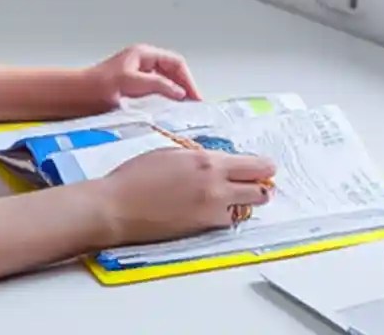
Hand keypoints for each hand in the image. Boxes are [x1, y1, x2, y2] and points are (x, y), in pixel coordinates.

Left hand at [87, 44, 201, 107]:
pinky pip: (156, 93)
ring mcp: (138, 76)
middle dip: (185, 87)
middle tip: (194, 107)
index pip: (176, 63)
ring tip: (184, 111)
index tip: (195, 98)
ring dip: (176, 95)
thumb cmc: (96, 87)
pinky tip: (167, 113)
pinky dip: (165, 101)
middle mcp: (143, 63)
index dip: (188, 80)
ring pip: (166, 83)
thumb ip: (156, 85)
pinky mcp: (132, 90)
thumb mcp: (129, 82)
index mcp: (144, 54)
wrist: (72, 97)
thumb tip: (180, 92)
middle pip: (173, 72)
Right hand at [95, 148, 275, 245]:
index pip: (255, 166)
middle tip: (257, 184)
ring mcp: (209, 211)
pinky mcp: (200, 229)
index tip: (266, 167)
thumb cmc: (136, 176)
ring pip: (245, 209)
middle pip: (260, 191)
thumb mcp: (172, 153)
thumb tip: (217, 161)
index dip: (264, 167)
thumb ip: (200, 157)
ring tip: (232, 197)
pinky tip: (212, 209)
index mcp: (208, 162)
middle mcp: (215, 187)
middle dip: (261, 186)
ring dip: (243, 203)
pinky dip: (224, 215)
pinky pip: (224, 221)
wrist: (116, 207)